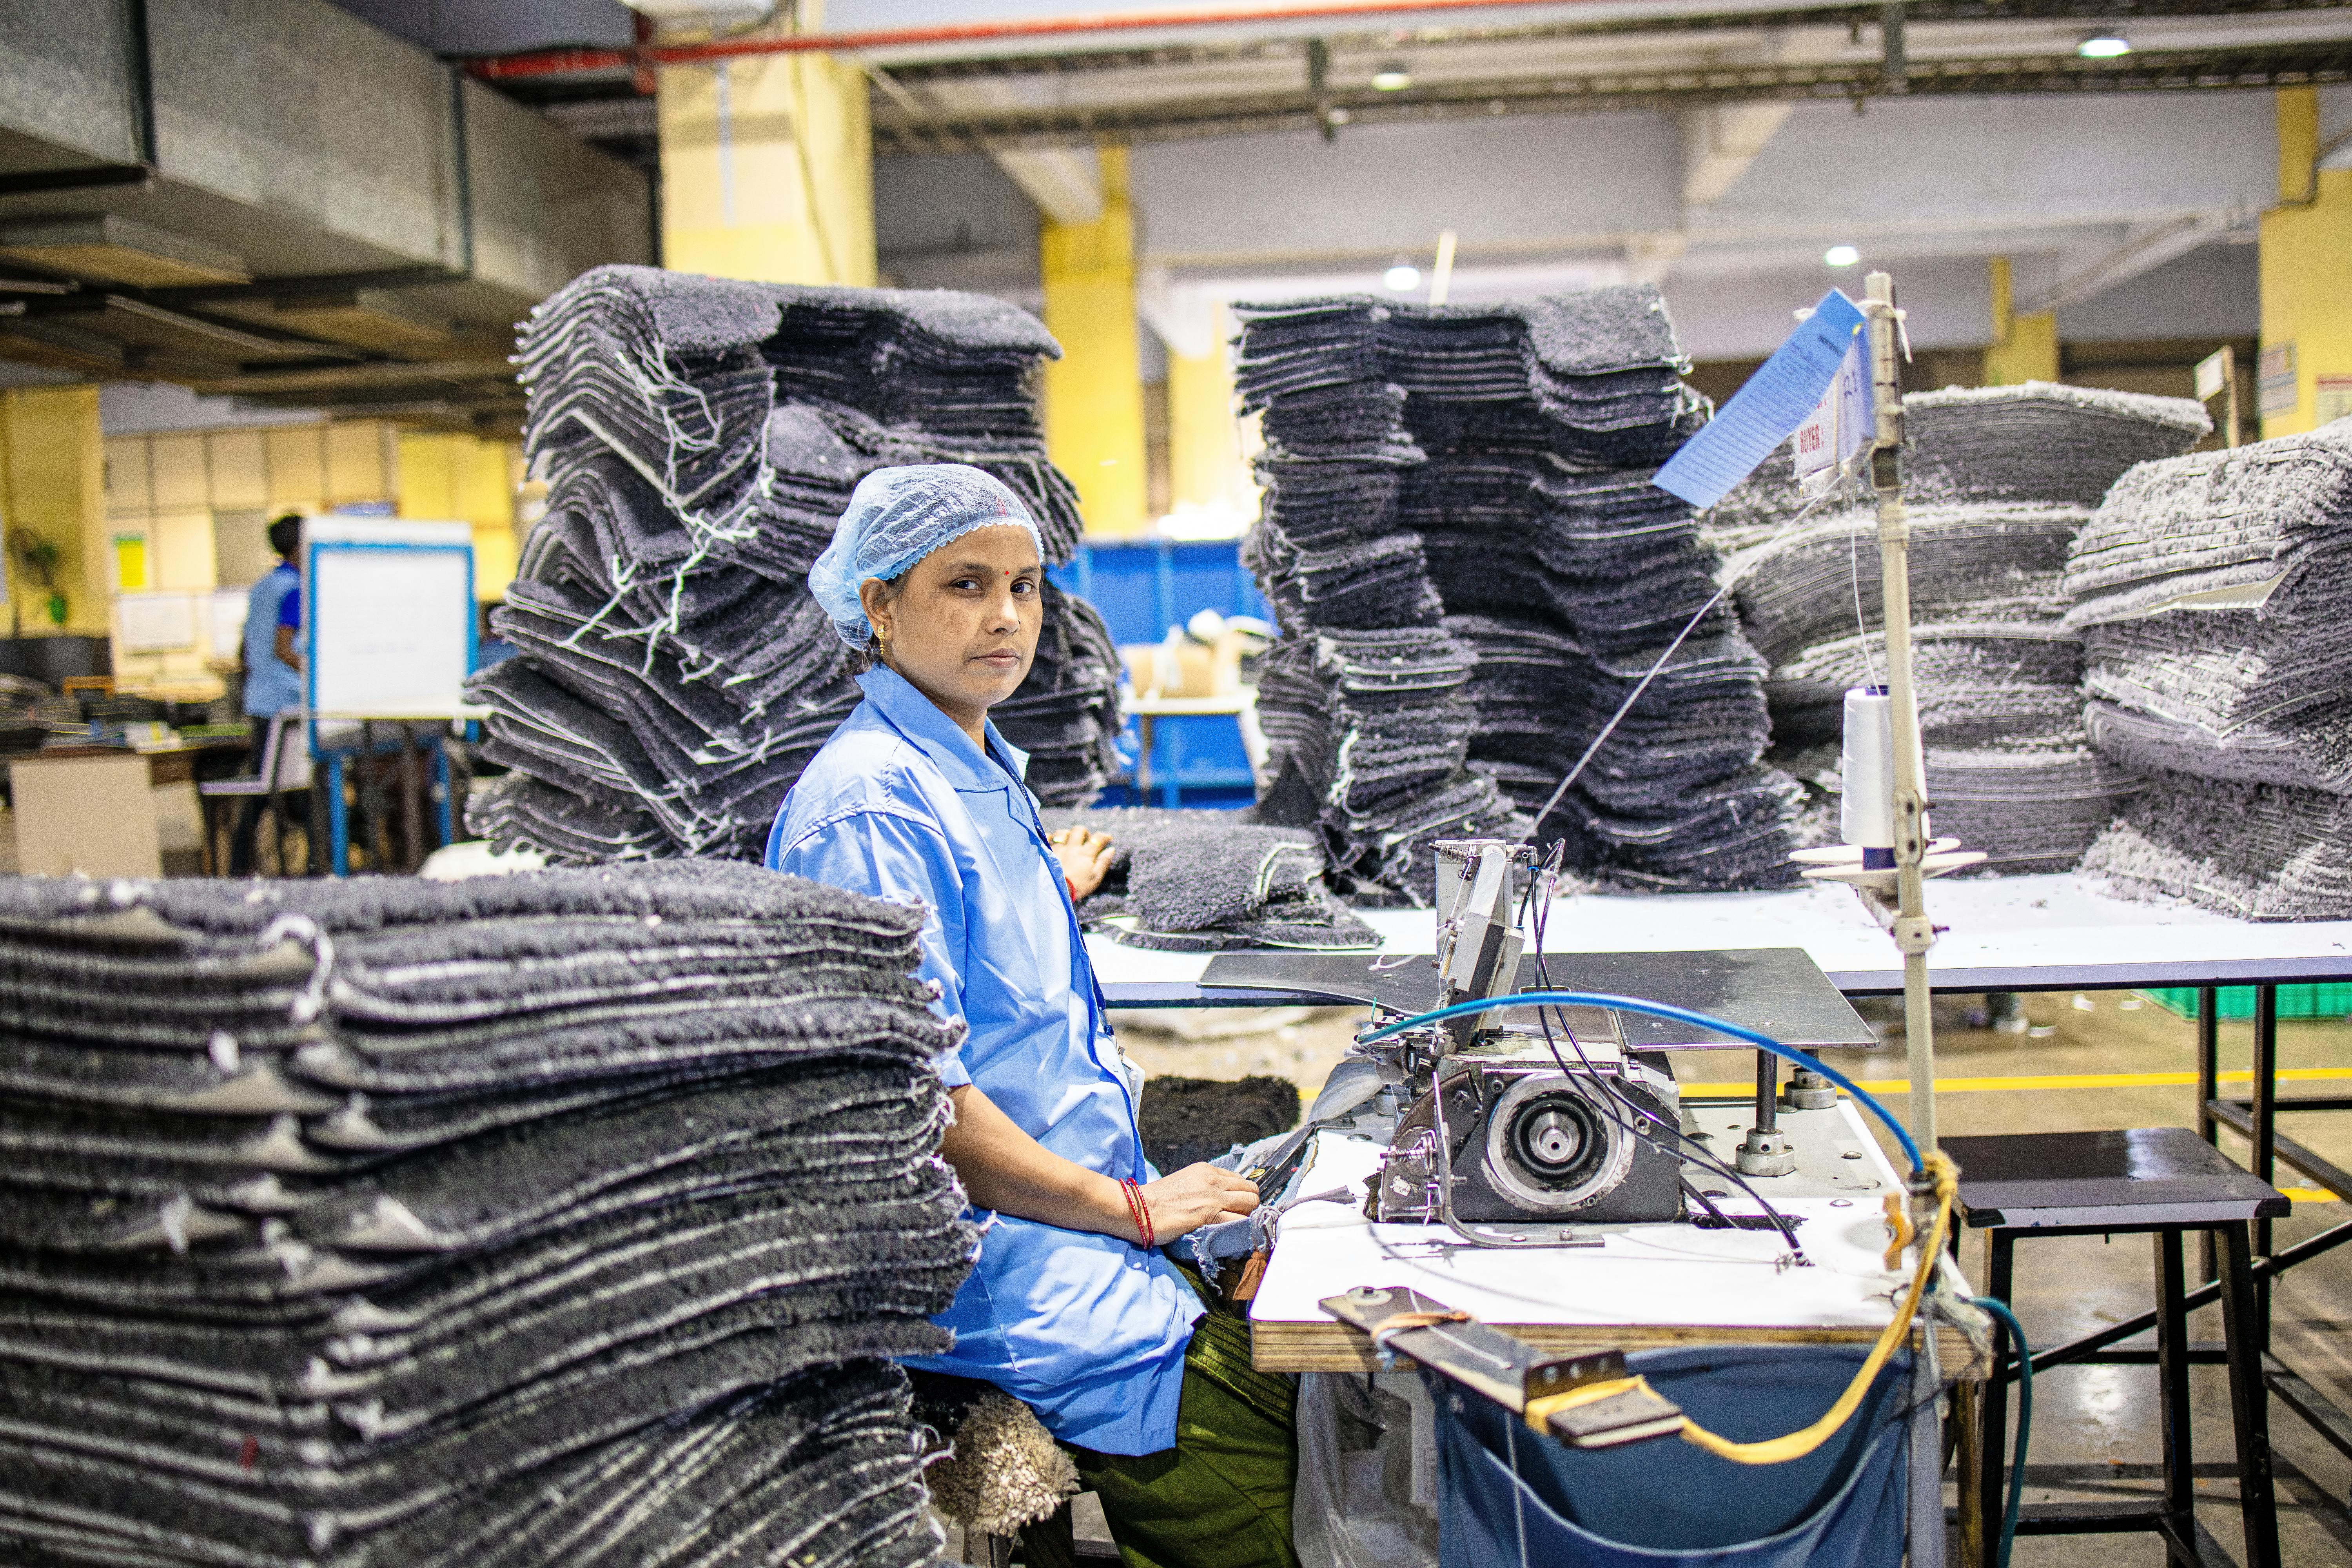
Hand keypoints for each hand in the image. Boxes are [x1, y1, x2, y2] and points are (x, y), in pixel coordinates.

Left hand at [1048, 826, 1113, 899]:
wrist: (1055, 890)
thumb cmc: (1078, 886)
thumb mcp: (1095, 877)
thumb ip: (1103, 862)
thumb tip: (1111, 850)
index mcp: (1085, 853)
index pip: (1098, 838)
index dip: (1104, 837)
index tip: (1108, 838)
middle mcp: (1071, 847)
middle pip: (1079, 830)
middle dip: (1084, 833)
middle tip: (1085, 841)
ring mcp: (1057, 848)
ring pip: (1063, 832)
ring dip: (1067, 834)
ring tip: (1068, 841)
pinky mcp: (1046, 851)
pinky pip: (1047, 837)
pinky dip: (1050, 837)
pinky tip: (1052, 841)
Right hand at [1131, 1162, 1259, 1243]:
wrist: (1140, 1209)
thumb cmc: (1157, 1199)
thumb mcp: (1185, 1182)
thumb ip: (1204, 1186)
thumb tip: (1219, 1198)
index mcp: (1207, 1170)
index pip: (1240, 1180)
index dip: (1242, 1194)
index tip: (1238, 1205)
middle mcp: (1213, 1181)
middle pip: (1251, 1191)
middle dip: (1250, 1205)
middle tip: (1240, 1217)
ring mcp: (1213, 1198)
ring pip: (1250, 1204)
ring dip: (1248, 1216)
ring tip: (1237, 1226)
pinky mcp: (1209, 1216)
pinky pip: (1239, 1221)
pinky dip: (1241, 1228)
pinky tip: (1235, 1234)